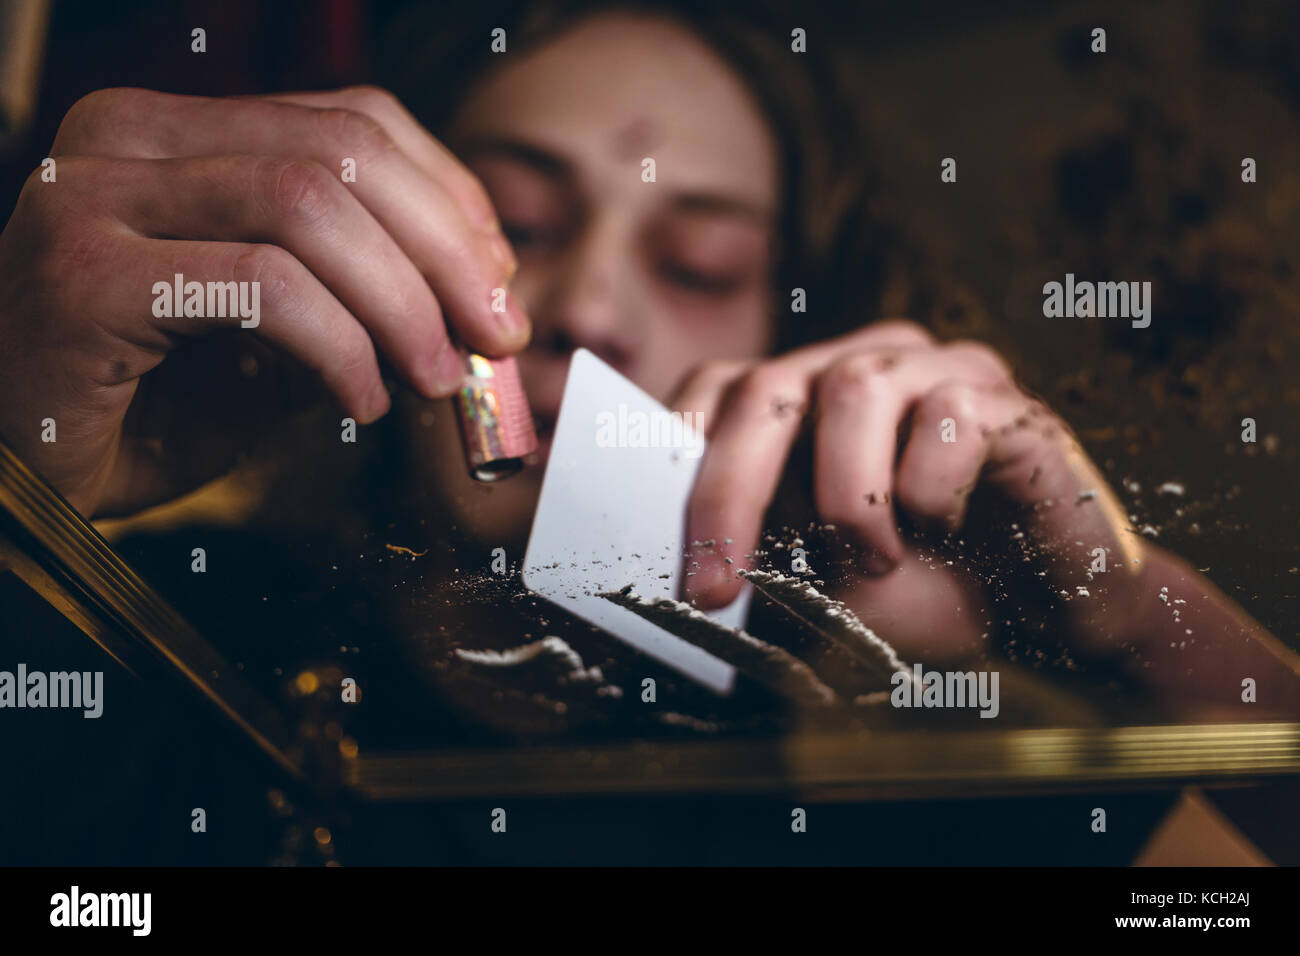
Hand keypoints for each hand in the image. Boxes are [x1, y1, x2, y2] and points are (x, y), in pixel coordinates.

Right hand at [0, 86, 526, 517]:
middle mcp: (128, 138)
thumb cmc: (146, 404)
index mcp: (178, 133)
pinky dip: (339, 347)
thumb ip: (359, 298)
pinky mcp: (86, 270)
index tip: (497, 281)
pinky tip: (360, 401)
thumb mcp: (277, 337)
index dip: (447, 196)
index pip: (349, 122)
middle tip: (497, 335)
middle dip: (446, 249)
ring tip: (434, 377)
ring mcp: (96, 194)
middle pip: (342, 152)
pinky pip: (263, 283)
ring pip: (309, 206)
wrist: (21, 470)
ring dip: (402, 302)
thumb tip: (478, 297)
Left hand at [675, 321, 1145, 643]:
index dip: (672, 454)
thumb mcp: (819, 586)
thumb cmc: (927, 595)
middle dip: (727, 492)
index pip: (720, 388)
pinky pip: (952, 416)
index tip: (648, 536)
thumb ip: (759, 559)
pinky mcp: (1010, 402)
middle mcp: (866, 368)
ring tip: (871, 560)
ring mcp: (939, 374)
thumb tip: (687, 563)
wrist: (1049, 620)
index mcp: (808, 400)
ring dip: (845, 495)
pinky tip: (943, 528)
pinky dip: (931, 488)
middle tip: (714, 589)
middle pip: (769, 387)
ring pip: (856, 385)